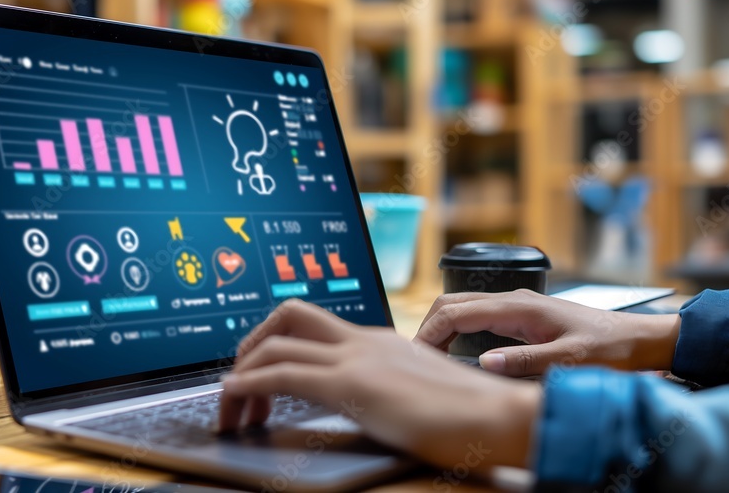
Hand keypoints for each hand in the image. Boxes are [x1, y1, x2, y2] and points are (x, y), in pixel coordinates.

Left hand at [218, 299, 541, 470]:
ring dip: (242, 370)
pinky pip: (281, 374)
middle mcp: (365, 340)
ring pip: (276, 341)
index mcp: (381, 342)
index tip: (264, 370)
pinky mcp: (351, 385)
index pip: (318, 325)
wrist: (498, 416)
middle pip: (290, 313)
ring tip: (231, 404)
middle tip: (241, 377)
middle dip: (253, 340)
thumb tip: (378, 406)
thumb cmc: (472, 415)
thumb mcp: (423, 394)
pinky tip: (235, 401)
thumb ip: (396, 390)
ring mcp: (357, 358)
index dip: (280, 340)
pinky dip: (247, 385)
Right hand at [414, 289, 679, 376]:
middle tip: (415, 358)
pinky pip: (479, 316)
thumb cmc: (609, 347)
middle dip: (428, 326)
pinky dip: (458, 329)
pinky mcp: (522, 315)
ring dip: (442, 327)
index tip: (415, 356)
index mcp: (518, 307)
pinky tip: (457, 352)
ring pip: (464, 307)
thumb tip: (484, 363)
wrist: (637, 339)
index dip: (430, 332)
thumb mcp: (569, 360)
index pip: (456, 312)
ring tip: (430, 357)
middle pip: (453, 302)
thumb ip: (525, 361)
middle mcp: (513, 300)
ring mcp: (516, 305)